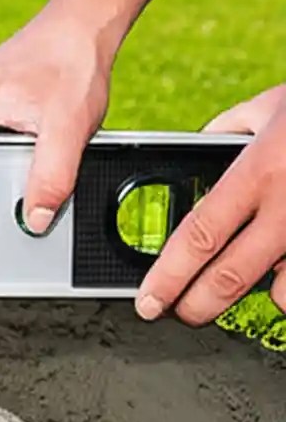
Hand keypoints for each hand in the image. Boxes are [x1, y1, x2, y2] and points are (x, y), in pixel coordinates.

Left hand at [134, 84, 285, 323]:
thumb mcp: (269, 108)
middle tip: (180, 314)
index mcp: (260, 171)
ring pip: (283, 295)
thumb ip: (227, 132)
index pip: (200, 235)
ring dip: (261, 296)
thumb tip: (197, 147)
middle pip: (230, 277)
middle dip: (196, 306)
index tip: (148, 300)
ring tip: (246, 283)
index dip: (168, 276)